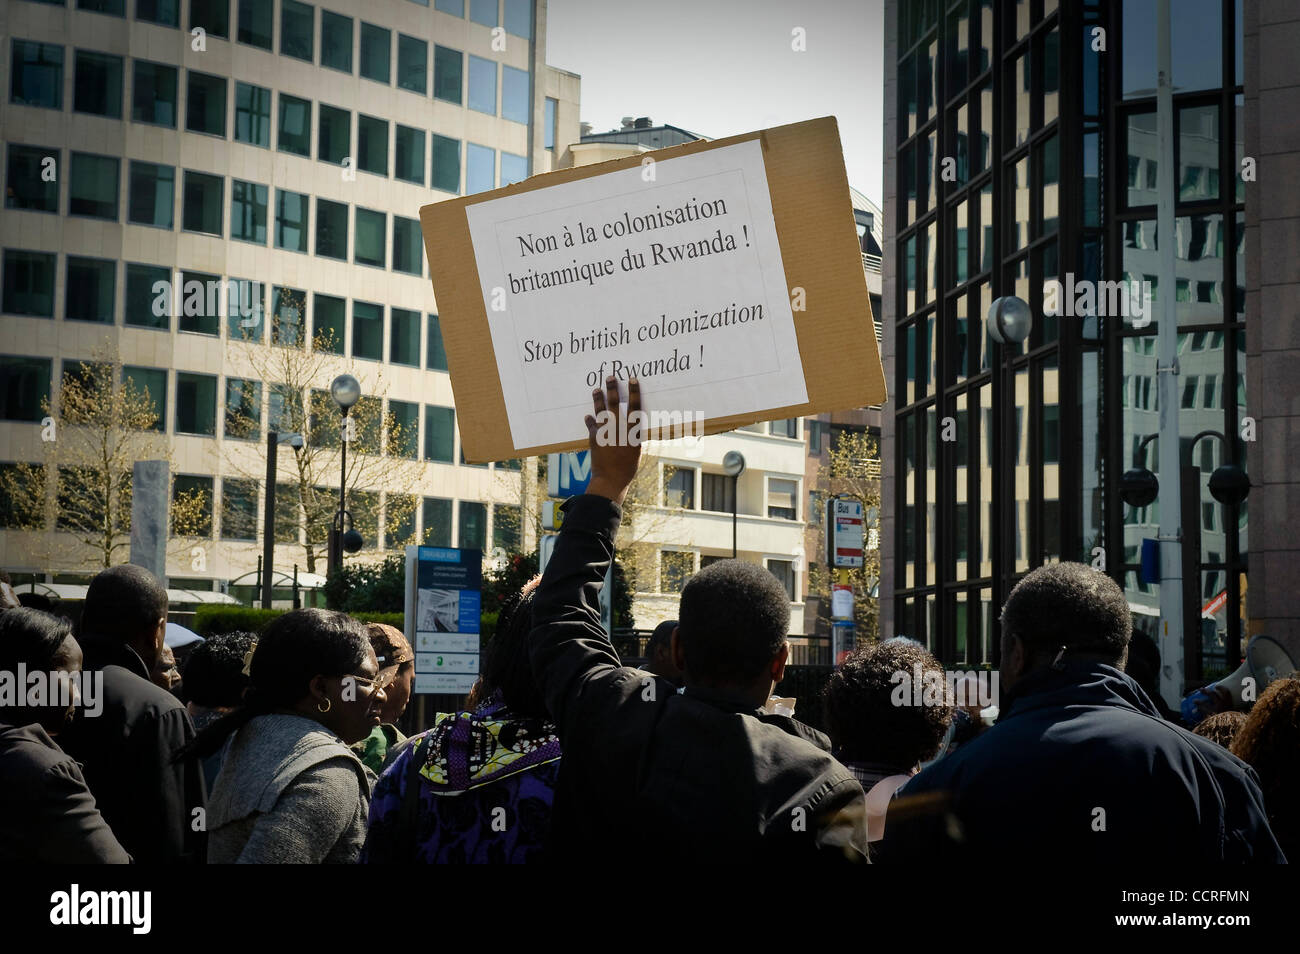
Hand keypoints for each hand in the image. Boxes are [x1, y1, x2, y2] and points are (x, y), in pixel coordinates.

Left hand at [585, 375, 642, 505]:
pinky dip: (590, 420)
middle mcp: (619, 428)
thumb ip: (633, 437)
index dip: (634, 392)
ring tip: (596, 389)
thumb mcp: (636, 451)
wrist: (610, 479)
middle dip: (612, 388)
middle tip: (610, 377)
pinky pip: (591, 425)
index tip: (632, 380)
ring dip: (598, 398)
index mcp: (633, 431)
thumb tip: (631, 428)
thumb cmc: (627, 468)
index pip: (635, 407)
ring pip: (601, 410)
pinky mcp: (594, 437)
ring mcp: (605, 431)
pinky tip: (588, 415)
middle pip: (615, 403)